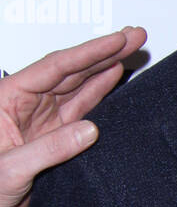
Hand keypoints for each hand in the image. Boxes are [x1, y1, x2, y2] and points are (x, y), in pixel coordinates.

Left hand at [0, 26, 147, 206]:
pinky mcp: (53, 137)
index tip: (117, 41)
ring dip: (105, 67)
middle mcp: (25, 104)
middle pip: (70, 70)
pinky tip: (114, 77)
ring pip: (78, 86)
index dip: (89, 52)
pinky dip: (100, 93)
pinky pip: (81, 109)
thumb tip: (90, 131)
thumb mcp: (10, 169)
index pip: (54, 67)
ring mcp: (41, 119)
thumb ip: (50, 149)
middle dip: (103, 51)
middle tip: (134, 36)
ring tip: (131, 49)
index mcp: (6, 99)